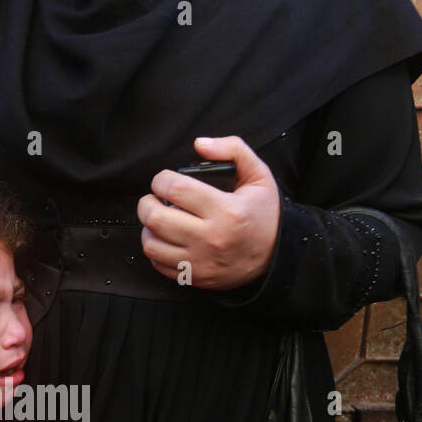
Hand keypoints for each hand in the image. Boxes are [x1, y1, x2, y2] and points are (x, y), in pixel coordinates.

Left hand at [138, 135, 280, 290]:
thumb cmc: (264, 215)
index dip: (161, 180)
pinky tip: (165, 239)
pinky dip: (156, 250)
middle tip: (154, 198)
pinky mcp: (194, 277)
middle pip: (156, 218)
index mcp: (226, 211)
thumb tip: (200, 144)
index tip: (163, 180)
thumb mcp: (259, 176)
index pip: (176, 189)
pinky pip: (158, 264)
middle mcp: (211, 239)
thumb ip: (233, 150)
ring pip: (151, 244)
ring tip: (158, 219)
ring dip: (147, 228)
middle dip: (147, 203)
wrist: (275, 257)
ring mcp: (200, 261)